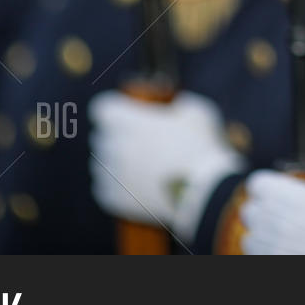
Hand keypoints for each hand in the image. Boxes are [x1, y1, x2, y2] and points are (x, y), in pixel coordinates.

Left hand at [88, 90, 243, 241]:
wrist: (204, 192)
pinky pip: (104, 189)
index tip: (124, 113)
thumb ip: (180, 105)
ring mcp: (113, 174)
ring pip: (100, 164)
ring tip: (138, 167)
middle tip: (138, 142)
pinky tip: (133, 185)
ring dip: (114, 163)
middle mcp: (115, 146)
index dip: (113, 110)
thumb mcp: (197, 113)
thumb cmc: (202, 148)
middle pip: (100, 136)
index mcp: (130, 122)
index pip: (102, 108)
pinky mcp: (115, 199)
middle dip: (116, 136)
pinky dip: (116, 187)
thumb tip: (175, 107)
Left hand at [239, 166, 304, 254]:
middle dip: (261, 211)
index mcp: (290, 196)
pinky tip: (286, 253)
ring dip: (262, 237)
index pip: (256, 183)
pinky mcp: (273, 265)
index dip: (267, 185)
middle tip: (279, 215)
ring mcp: (270, 248)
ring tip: (281, 239)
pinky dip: (267, 256)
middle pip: (249, 210)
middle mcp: (273, 220)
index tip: (276, 190)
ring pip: (250, 239)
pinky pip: (258, 259)